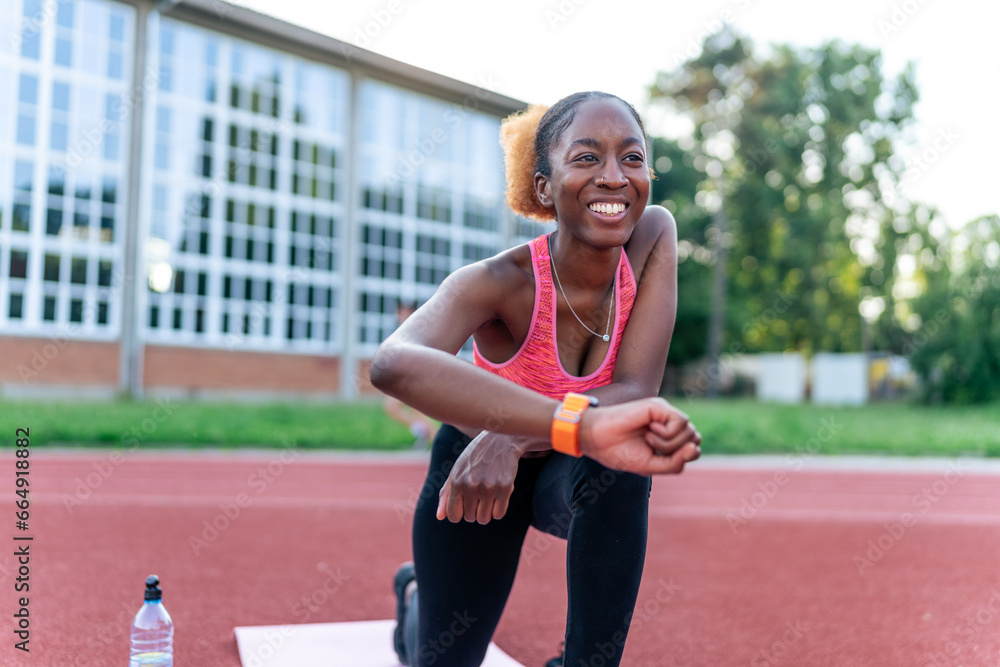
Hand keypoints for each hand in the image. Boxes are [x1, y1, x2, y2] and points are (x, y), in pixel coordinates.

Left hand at [436, 431, 522, 523]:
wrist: (501, 440)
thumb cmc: (475, 457)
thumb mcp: (457, 470)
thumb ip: (446, 494)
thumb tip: (439, 517)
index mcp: (457, 481)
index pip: (453, 515)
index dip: (459, 513)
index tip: (464, 505)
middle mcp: (471, 485)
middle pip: (470, 518)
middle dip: (474, 510)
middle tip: (479, 494)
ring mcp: (489, 487)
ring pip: (484, 519)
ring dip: (486, 512)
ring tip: (488, 497)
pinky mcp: (505, 488)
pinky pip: (499, 514)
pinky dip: (498, 510)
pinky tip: (498, 496)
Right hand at [580, 397, 700, 474]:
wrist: (596, 440)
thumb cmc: (619, 452)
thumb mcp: (652, 466)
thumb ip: (675, 463)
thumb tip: (695, 449)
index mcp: (668, 436)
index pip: (694, 446)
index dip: (684, 456)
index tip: (661, 458)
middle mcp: (668, 422)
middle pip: (695, 438)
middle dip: (677, 451)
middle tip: (653, 448)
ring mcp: (664, 413)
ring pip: (690, 431)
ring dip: (669, 443)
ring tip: (648, 439)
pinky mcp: (658, 406)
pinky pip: (680, 422)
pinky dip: (667, 433)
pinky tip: (650, 430)